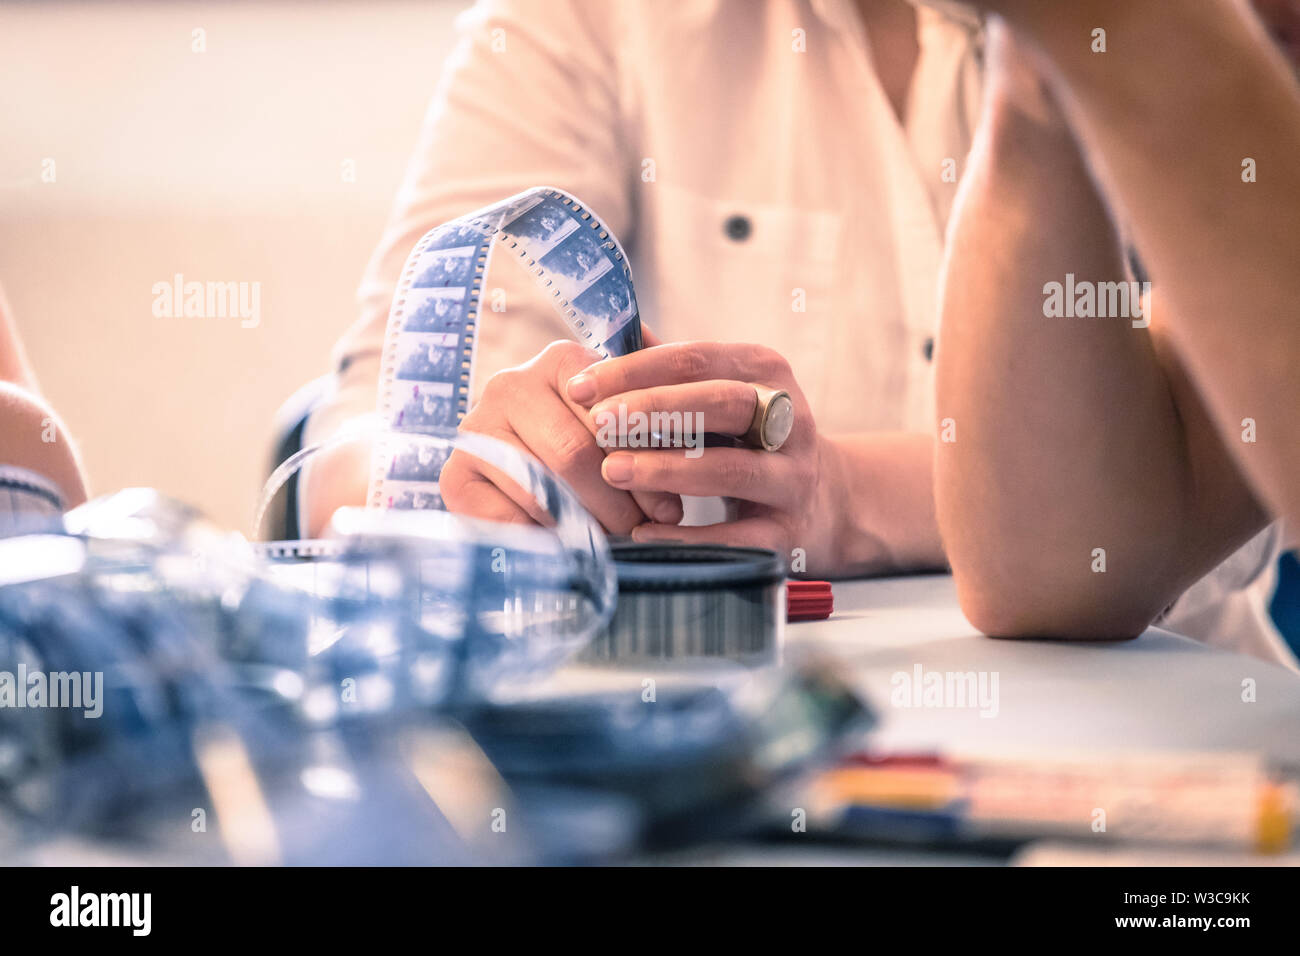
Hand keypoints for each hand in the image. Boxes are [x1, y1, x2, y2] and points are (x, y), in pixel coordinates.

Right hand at [438, 326, 681, 531]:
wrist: (530, 476)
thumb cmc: (597, 448)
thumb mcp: (631, 425)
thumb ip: (660, 421)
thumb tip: (688, 431)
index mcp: (562, 362)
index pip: (608, 414)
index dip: (644, 466)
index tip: (669, 506)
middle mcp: (511, 385)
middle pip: (573, 452)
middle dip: (616, 502)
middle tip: (642, 533)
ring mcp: (476, 429)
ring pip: (540, 488)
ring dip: (583, 526)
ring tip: (612, 544)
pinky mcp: (454, 476)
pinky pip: (505, 519)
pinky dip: (542, 542)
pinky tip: (566, 550)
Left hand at [565, 341, 841, 569]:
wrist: (822, 501)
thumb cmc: (746, 439)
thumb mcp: (718, 393)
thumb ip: (668, 368)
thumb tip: (602, 332)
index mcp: (765, 372)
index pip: (696, 358)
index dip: (635, 370)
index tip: (579, 387)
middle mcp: (788, 418)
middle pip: (720, 403)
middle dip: (654, 411)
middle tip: (597, 423)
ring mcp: (793, 476)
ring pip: (731, 469)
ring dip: (667, 469)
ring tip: (612, 472)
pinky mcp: (789, 531)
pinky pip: (736, 536)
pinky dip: (688, 536)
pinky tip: (642, 531)